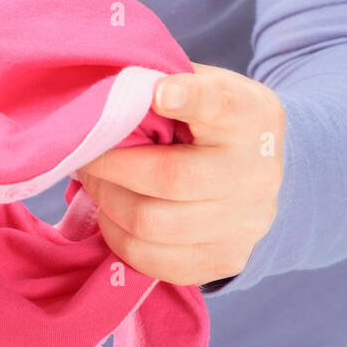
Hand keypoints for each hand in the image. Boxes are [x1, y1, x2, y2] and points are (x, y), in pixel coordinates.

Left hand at [77, 64, 284, 286]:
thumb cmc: (215, 126)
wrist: (260, 179)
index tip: (159, 94)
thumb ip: (167, 83)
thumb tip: (107, 94)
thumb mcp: (207, 88)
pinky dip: (117, 237)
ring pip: (151, 224)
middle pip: (170, 177)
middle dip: (111, 167)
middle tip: (86, 157)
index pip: (223, 106)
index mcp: (251, 118)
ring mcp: (241, 226)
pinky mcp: (221, 262)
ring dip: (107, 204)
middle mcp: (255, 175)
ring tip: (96, 186)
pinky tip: (113, 216)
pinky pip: (150, 260)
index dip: (190, 98)